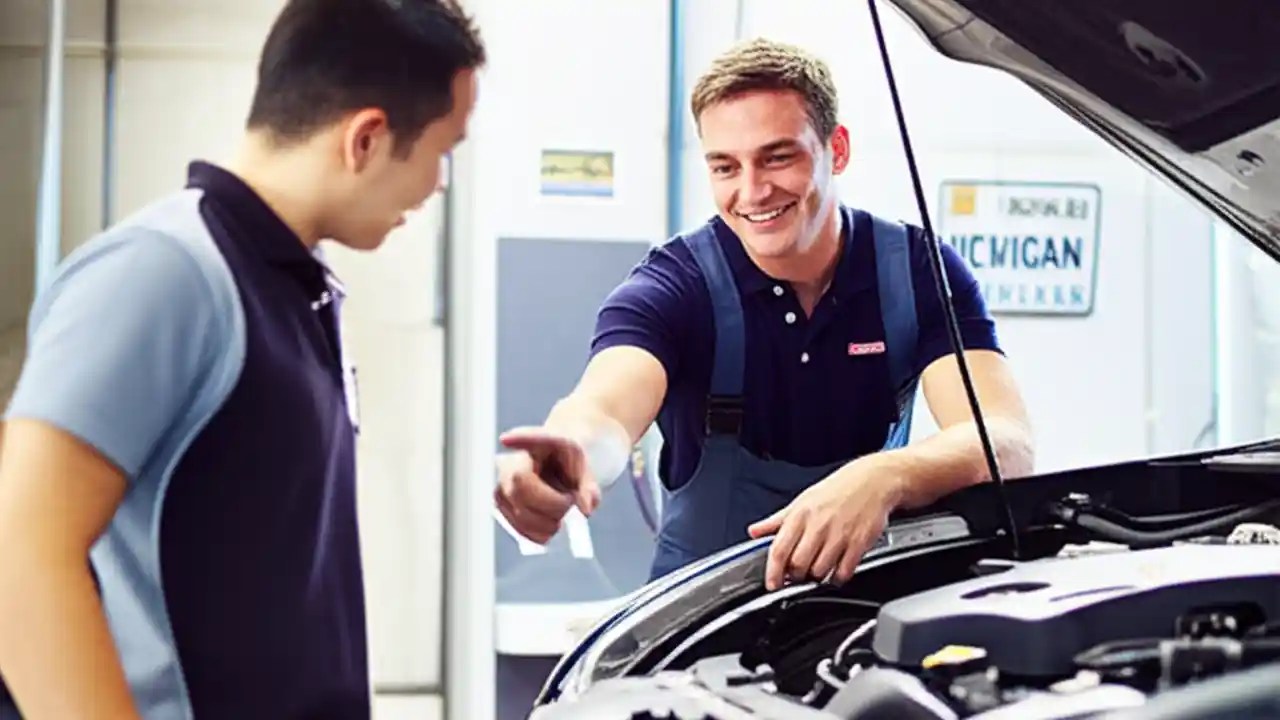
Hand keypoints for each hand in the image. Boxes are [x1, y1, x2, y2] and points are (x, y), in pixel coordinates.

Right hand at [494, 427, 601, 543]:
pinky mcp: (500, 505)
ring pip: (519, 512)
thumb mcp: (586, 473)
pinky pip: (516, 526)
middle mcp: (515, 460)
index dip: (518, 439)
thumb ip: (589, 488)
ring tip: (560, 515)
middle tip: (568, 504)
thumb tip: (585, 508)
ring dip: (547, 523)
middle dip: (551, 506)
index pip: (530, 438)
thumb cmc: (570, 467)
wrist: (557, 469)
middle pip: (522, 487)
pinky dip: (538, 533)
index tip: (506, 439)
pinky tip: (549, 525)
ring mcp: (502, 483)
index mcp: (542, 443)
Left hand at [747, 459, 901, 590]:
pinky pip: (843, 572)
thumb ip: (777, 520)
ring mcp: (839, 535)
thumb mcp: (802, 501)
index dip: (773, 572)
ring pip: (820, 571)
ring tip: (817, 569)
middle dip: (796, 576)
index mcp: (800, 515)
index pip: (779, 550)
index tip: (772, 584)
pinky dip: (837, 578)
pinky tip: (836, 571)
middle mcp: (818, 525)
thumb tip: (754, 531)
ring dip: (816, 577)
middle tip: (798, 574)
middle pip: (798, 565)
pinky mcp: (859, 543)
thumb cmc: (836, 490)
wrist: (873, 480)